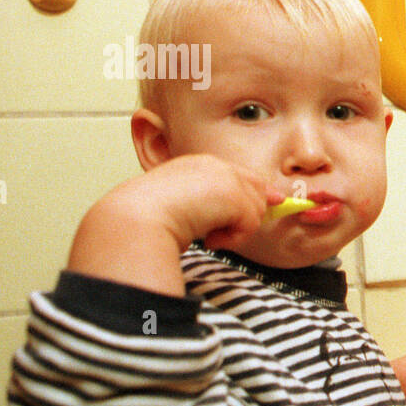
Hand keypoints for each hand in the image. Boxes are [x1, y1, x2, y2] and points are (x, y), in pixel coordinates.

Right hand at [105, 154, 282, 252]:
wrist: (134, 219)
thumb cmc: (148, 221)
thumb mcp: (184, 208)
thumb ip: (215, 205)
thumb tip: (247, 209)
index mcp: (195, 166)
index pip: (238, 176)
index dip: (255, 193)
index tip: (272, 202)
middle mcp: (211, 166)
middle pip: (254, 189)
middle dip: (246, 216)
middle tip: (219, 232)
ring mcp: (223, 177)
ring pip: (255, 210)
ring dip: (235, 231)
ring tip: (206, 235)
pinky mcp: (232, 194)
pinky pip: (251, 224)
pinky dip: (234, 238)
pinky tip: (209, 239)